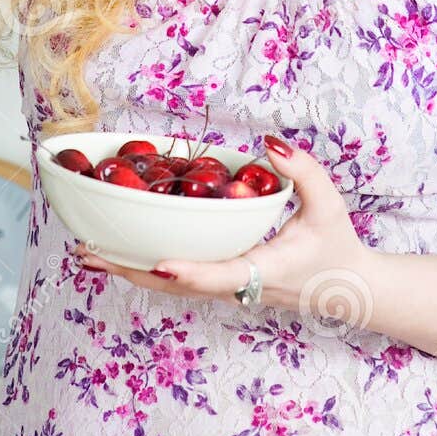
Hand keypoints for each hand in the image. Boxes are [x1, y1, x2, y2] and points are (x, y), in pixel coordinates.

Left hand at [73, 136, 377, 326]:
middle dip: (132, 271)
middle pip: (178, 286)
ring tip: (88, 255)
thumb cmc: (337, 245)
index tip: (159, 263)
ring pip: (171, 288)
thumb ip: (304, 171)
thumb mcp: (329, 204)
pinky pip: (179, 282)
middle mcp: (239, 287)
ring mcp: (228, 291)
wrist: (348, 289)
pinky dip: (145, 270)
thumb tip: (271, 144)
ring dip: (130, 273)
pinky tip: (119, 255)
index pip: (223, 275)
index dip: (191, 271)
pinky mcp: (222, 287)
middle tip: (88, 254)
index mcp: (265, 270)